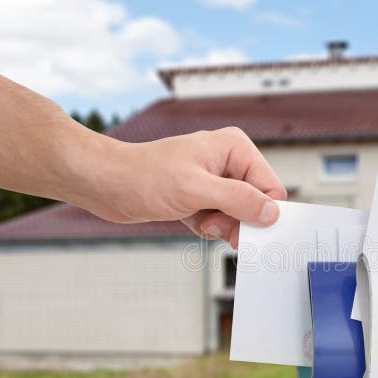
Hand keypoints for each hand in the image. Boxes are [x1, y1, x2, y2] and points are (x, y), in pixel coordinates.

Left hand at [79, 127, 285, 247]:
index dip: (260, 212)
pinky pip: (220, 219)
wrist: (105, 183)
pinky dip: (207, 226)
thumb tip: (271, 212)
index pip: (270, 187)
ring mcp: (214, 179)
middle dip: (238, 220)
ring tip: (200, 220)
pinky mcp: (201, 195)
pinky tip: (189, 219)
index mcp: (234, 148)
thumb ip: (239, 200)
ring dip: (221, 225)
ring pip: (239, 215)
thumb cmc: (142, 176)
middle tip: (215, 224)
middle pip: (256, 203)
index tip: (245, 229)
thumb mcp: (197, 190)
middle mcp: (228, 161)